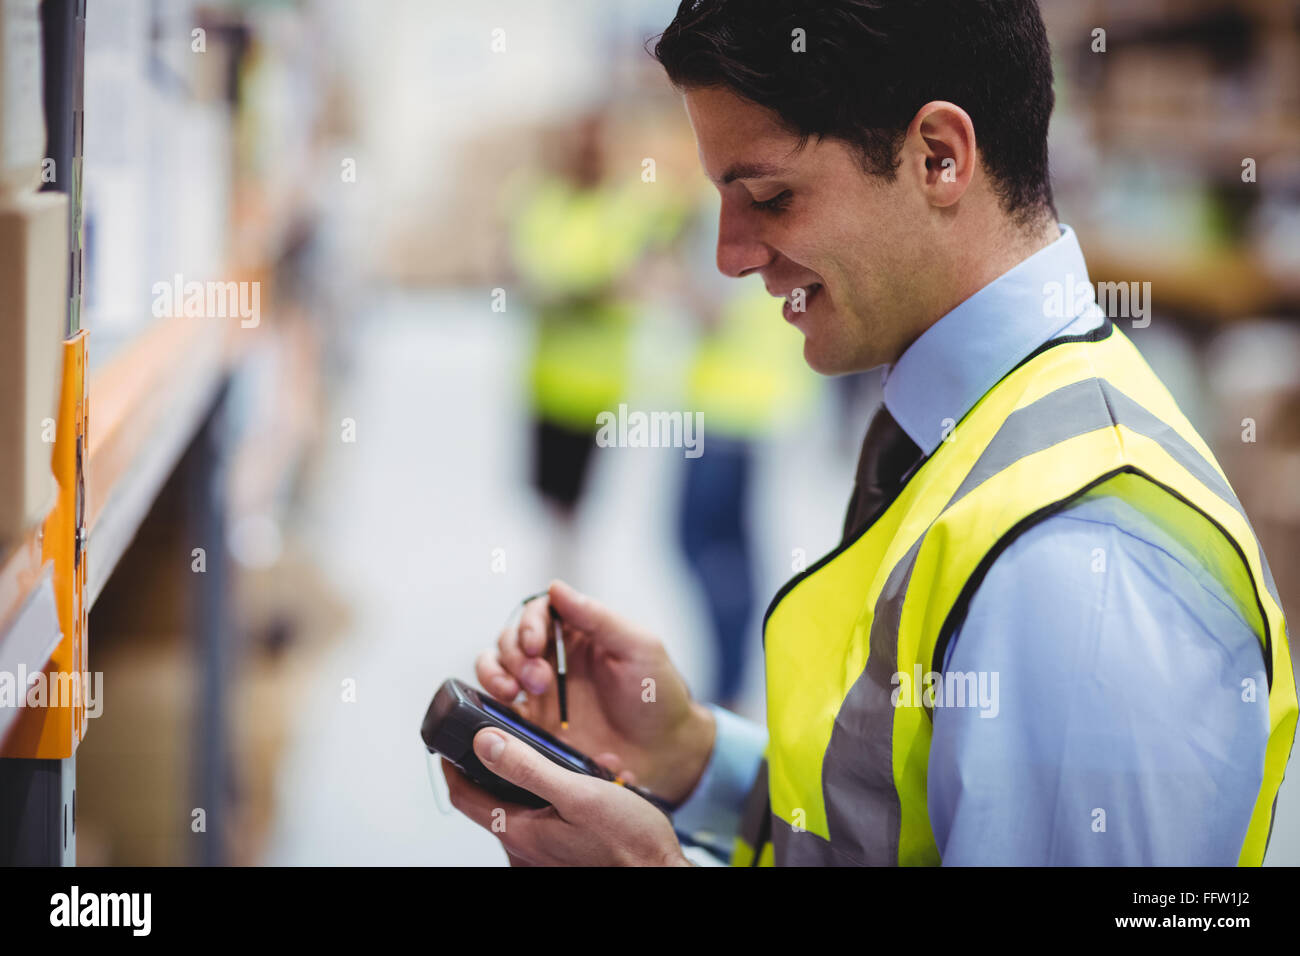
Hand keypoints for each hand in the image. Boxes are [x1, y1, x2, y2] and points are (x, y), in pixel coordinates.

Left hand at [443, 728, 689, 865]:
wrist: (659, 871)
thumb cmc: (627, 843)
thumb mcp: (577, 793)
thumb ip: (527, 768)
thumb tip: (485, 743)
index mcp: (520, 830)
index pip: (464, 796)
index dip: (452, 764)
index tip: (450, 740)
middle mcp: (527, 843)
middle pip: (493, 797)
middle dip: (509, 761)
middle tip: (520, 737)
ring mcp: (545, 848)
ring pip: (527, 801)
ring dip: (547, 773)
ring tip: (578, 759)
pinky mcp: (565, 846)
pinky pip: (552, 812)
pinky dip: (567, 790)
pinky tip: (597, 781)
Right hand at [476, 579, 714, 804]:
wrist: (665, 754)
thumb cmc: (659, 695)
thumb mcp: (638, 648)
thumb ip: (597, 617)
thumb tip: (555, 586)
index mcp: (578, 634)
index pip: (538, 613)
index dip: (529, 624)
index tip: (534, 644)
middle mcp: (553, 658)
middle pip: (511, 640)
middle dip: (515, 654)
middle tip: (538, 681)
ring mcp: (539, 693)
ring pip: (494, 668)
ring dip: (494, 674)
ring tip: (511, 694)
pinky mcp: (531, 726)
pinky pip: (497, 710)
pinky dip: (489, 705)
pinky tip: (504, 713)